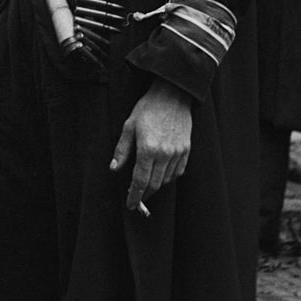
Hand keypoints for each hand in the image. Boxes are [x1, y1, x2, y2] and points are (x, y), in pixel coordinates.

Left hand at [110, 79, 190, 213]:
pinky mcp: (186, 150)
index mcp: (148, 149)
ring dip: (156, 185)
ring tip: (147, 182)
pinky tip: (162, 172)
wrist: (172, 95)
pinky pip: (178, 172)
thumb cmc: (147, 108)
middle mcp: (164, 154)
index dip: (134, 196)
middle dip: (144, 194)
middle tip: (137, 196)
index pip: (140, 182)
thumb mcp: (129, 126)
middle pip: (154, 185)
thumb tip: (114, 169)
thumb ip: (122, 150)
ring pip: (166, 180)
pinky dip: (169, 177)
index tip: (130, 205)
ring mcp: (177, 153)